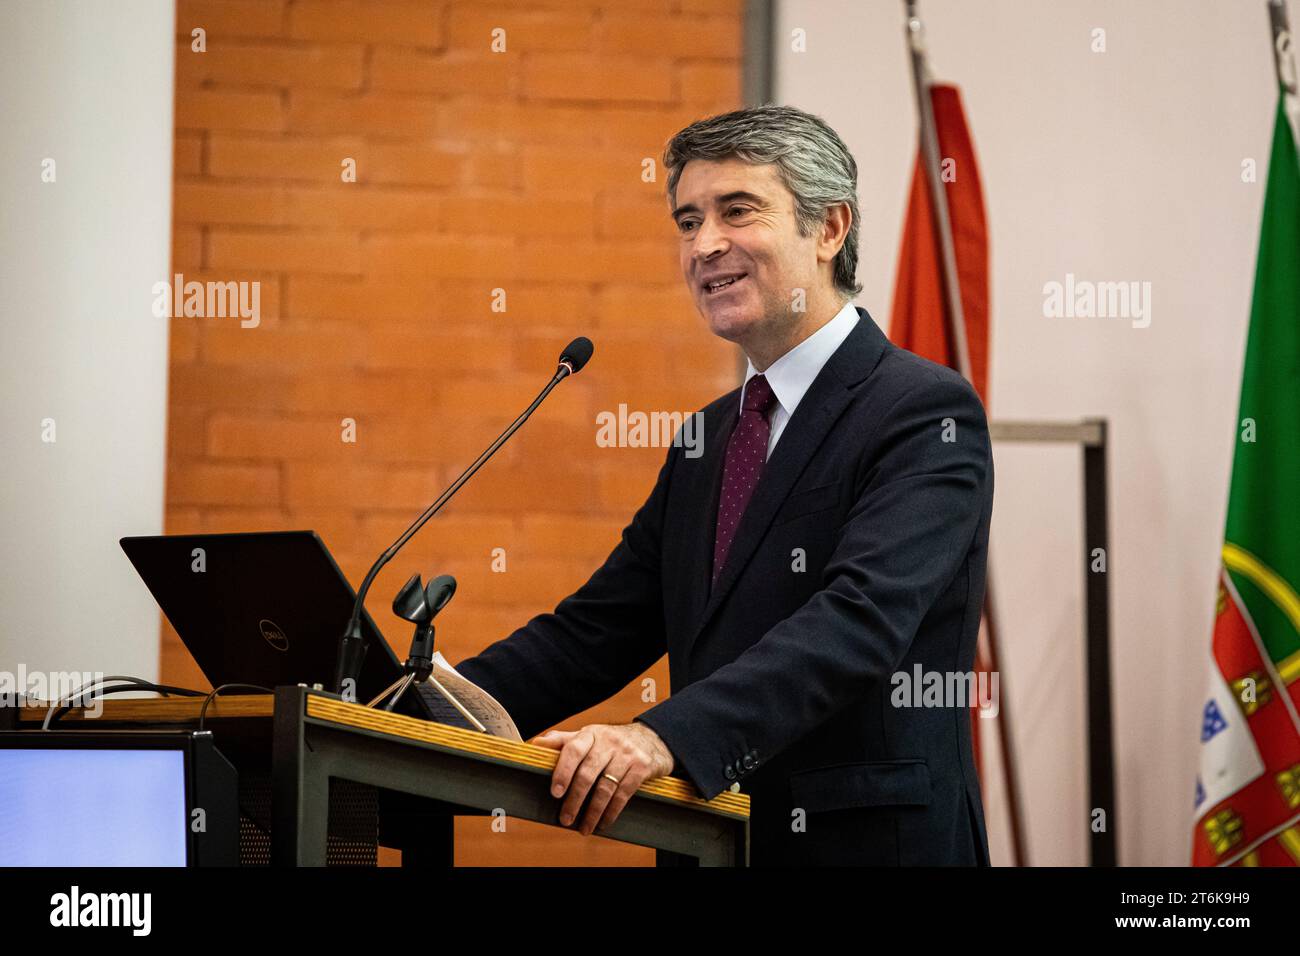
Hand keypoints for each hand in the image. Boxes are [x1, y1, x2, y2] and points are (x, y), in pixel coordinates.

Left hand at [531, 722, 675, 835]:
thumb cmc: (611, 741)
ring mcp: (627, 754)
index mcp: (591, 733)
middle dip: (575, 799)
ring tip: (584, 828)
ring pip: (606, 787)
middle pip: (588, 773)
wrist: (652, 738)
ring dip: (593, 812)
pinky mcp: (642, 767)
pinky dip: (612, 811)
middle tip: (565, 819)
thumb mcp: (589, 736)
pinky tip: (604, 823)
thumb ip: (563, 741)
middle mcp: (609, 741)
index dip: (562, 772)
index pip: (573, 750)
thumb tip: (535, 745)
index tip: (555, 793)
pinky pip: (624, 793)